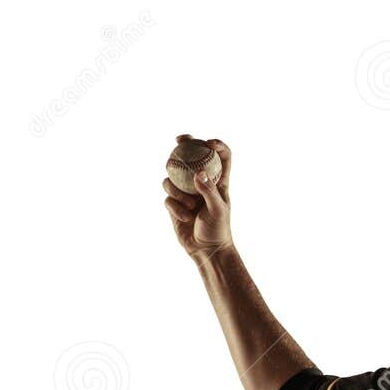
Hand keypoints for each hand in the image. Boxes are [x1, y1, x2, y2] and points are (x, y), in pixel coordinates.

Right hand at [163, 133, 232, 258]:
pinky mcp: (174, 205)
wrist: (206, 250)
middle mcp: (200, 184)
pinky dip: (175, 208)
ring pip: (173, 179)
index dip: (217, 146)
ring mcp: (186, 193)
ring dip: (178, 190)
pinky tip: (185, 218)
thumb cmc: (218, 229)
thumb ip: (209, 191)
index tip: (208, 142)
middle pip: (191, 157)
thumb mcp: (217, 209)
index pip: (221, 157)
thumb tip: (198, 173)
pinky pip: (168, 199)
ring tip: (190, 206)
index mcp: (218, 182)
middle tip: (179, 139)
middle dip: (184, 144)